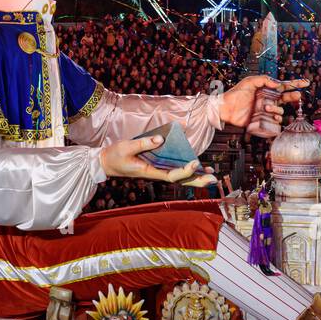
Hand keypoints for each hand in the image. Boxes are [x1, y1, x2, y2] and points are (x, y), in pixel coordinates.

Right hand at [100, 136, 218, 187]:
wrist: (107, 162)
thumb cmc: (116, 156)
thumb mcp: (127, 147)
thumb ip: (144, 144)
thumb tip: (161, 139)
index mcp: (150, 172)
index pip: (172, 175)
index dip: (185, 171)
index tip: (195, 162)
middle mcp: (156, 173)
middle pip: (180, 181)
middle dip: (197, 180)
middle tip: (213, 179)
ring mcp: (157, 170)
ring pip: (179, 177)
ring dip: (195, 176)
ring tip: (211, 174)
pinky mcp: (156, 166)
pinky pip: (174, 169)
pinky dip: (186, 168)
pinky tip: (197, 165)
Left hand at [216, 75, 308, 126]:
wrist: (225, 108)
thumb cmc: (236, 93)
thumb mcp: (249, 82)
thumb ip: (263, 80)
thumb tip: (277, 84)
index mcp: (267, 90)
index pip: (284, 86)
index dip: (295, 84)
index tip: (305, 83)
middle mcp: (268, 100)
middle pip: (286, 99)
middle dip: (293, 97)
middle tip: (297, 96)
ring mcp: (266, 111)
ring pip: (280, 112)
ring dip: (277, 110)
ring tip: (266, 108)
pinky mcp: (262, 121)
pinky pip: (275, 123)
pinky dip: (277, 121)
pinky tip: (273, 118)